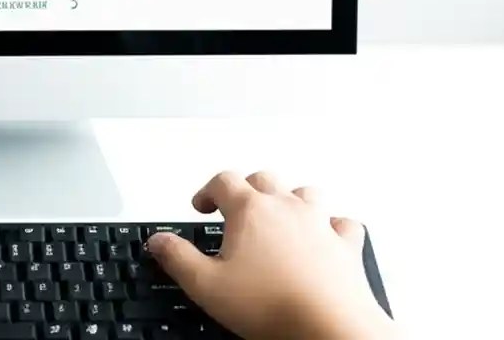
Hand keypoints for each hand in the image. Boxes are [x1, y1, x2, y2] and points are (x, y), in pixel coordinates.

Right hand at [146, 172, 397, 339]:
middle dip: (246, 188)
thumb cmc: (272, 305)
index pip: (222, 181)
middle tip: (235, 207)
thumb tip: (158, 241)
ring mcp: (319, 222)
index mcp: (250, 210)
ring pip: (304, 193)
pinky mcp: (345, 245)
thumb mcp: (206, 286)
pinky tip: (325, 237)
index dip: (207, 190)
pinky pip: (342, 223)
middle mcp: (286, 206)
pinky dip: (332, 226)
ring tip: (278, 216)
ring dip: (289, 199)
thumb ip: (177, 258)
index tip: (201, 206)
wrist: (328, 325)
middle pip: (263, 178)